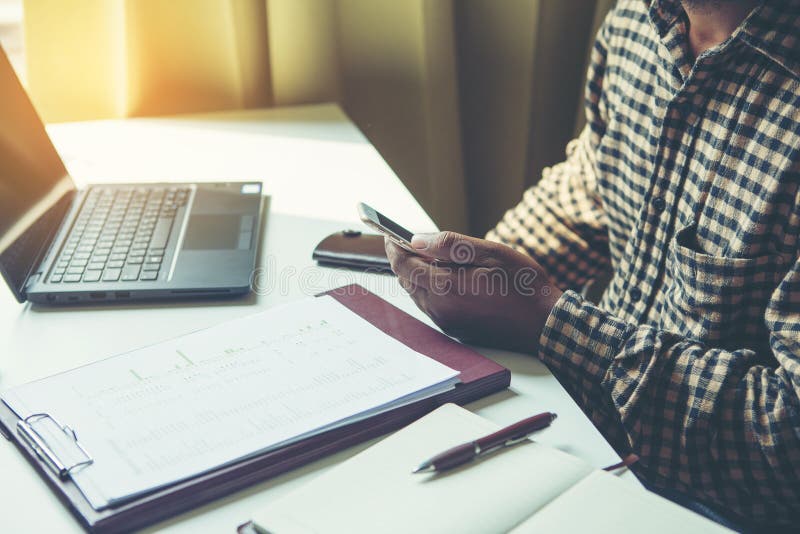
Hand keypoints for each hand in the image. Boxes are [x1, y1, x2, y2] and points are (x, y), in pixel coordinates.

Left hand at [385, 231, 561, 352]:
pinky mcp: (454, 330)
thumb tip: (417, 239)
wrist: (543, 324)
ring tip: (429, 256)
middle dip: (404, 259)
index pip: (404, 266)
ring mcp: (446, 322)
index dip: (394, 247)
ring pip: (418, 294)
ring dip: (417, 274)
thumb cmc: (523, 285)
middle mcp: (440, 309)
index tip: (391, 234)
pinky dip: (430, 288)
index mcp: (446, 288)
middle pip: (407, 281)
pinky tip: (446, 277)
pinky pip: (431, 305)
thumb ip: (450, 245)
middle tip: (409, 241)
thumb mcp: (490, 253)